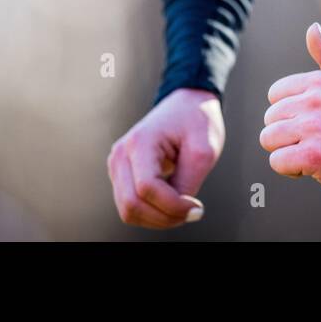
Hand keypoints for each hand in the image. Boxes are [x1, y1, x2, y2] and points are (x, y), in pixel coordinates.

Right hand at [107, 87, 224, 227]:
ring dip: (157, 218)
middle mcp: (121, 154)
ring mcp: (117, 165)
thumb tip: (177, 213)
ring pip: (128, 211)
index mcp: (140, 142)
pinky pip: (130, 205)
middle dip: (164, 218)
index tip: (198, 208)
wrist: (187, 103)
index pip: (147, 188)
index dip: (173, 206)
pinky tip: (173, 203)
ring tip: (183, 209)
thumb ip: (188, 184)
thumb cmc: (197, 121)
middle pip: (131, 205)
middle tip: (192, 213)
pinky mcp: (120, 174)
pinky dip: (152, 213)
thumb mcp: (203, 151)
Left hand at [260, 22, 320, 204]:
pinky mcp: (313, 155)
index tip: (316, 120)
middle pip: (270, 119)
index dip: (291, 112)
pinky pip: (277, 162)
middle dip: (288, 133)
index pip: (276, 95)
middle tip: (319, 139)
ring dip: (288, 151)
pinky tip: (315, 167)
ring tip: (316, 151)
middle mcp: (317, 100)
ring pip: (269, 139)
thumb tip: (312, 28)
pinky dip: (291, 170)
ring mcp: (315, 127)